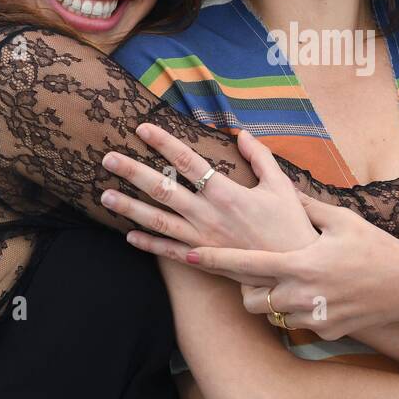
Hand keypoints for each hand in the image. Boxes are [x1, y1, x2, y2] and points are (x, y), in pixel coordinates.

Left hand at [101, 123, 315, 264]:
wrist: (293, 270)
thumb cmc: (291, 225)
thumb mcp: (281, 186)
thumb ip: (261, 157)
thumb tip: (242, 133)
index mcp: (227, 193)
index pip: (188, 161)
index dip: (163, 143)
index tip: (142, 129)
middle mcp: (208, 215)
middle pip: (163, 188)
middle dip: (133, 172)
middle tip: (108, 158)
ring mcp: (202, 239)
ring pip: (158, 221)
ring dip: (130, 208)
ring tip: (105, 197)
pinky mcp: (203, 259)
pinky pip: (169, 251)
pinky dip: (148, 244)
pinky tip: (128, 235)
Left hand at [184, 200, 398, 339]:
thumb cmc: (376, 247)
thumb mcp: (340, 220)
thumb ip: (304, 206)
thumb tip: (280, 186)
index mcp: (299, 263)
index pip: (244, 263)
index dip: (212, 260)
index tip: (186, 256)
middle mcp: (301, 295)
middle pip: (250, 298)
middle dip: (246, 287)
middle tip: (258, 272)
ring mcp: (313, 318)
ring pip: (271, 314)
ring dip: (272, 300)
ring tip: (293, 282)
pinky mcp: (326, 332)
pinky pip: (298, 324)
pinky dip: (300, 312)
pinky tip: (322, 296)